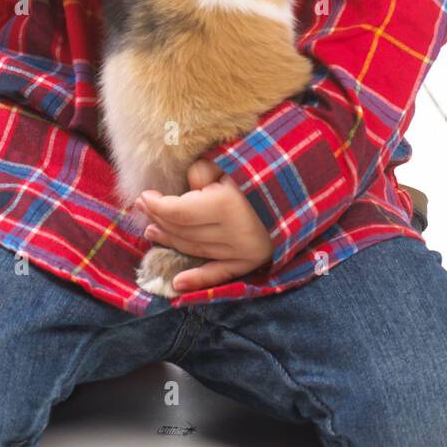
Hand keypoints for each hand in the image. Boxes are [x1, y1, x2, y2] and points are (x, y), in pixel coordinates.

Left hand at [134, 158, 273, 292]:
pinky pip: (219, 275)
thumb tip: (185, 188)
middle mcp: (231, 234)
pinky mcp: (249, 262)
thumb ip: (203, 173)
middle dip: (159, 219)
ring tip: (152, 231)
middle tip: (142, 209)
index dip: (157, 205)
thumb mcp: (231, 162)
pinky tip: (177, 284)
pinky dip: (198, 280)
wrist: (303, 189)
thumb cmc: (263, 168)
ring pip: (195, 249)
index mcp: (225, 206)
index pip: (178, 211)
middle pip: (183, 231)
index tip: (143, 196)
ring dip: (170, 241)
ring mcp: (241, 252)